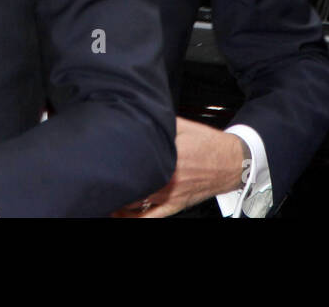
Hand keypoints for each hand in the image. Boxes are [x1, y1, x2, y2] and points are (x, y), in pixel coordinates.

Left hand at [113, 117, 246, 217]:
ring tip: (104, 190)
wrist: (230, 162)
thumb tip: (137, 110)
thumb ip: (158, 121)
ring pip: (135, 202)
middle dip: (113, 179)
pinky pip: (149, 217)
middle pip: (131, 183)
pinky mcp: (173, 205)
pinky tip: (118, 212)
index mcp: (169, 156)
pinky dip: (131, 218)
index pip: (134, 159)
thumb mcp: (181, 125)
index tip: (102, 156)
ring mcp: (169, 195)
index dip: (114, 159)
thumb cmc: (207, 144)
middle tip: (98, 173)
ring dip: (118, 197)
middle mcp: (167, 178)